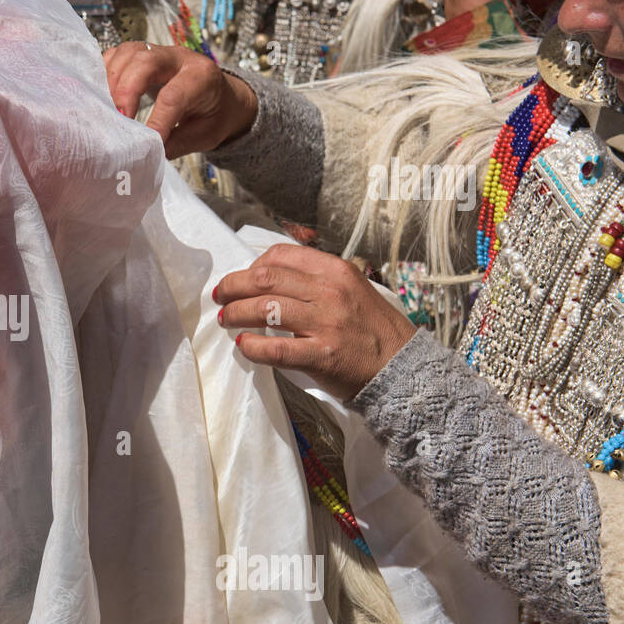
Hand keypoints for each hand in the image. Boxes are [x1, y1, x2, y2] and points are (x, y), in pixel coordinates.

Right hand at [103, 42, 258, 157]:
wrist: (219, 97)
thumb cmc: (212, 116)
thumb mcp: (204, 135)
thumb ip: (176, 143)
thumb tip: (145, 152)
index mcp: (202, 76)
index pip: (173, 95)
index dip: (157, 120)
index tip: (148, 142)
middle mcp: (179, 57)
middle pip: (145, 61)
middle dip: (126, 91)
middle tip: (119, 120)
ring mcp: (157, 52)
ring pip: (128, 53)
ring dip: (111, 81)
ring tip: (107, 109)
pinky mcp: (140, 54)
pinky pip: (116, 55)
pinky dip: (104, 73)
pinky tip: (101, 95)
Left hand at [214, 244, 417, 401]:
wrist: (403, 367)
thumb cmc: (371, 330)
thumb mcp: (351, 290)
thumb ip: (315, 281)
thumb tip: (268, 280)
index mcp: (335, 271)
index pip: (282, 256)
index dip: (251, 266)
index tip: (241, 279)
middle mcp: (330, 292)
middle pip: (265, 279)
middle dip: (233, 286)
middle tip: (221, 297)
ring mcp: (326, 323)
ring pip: (264, 309)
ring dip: (236, 314)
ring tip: (225, 320)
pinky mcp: (322, 355)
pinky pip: (276, 348)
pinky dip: (252, 347)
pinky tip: (243, 345)